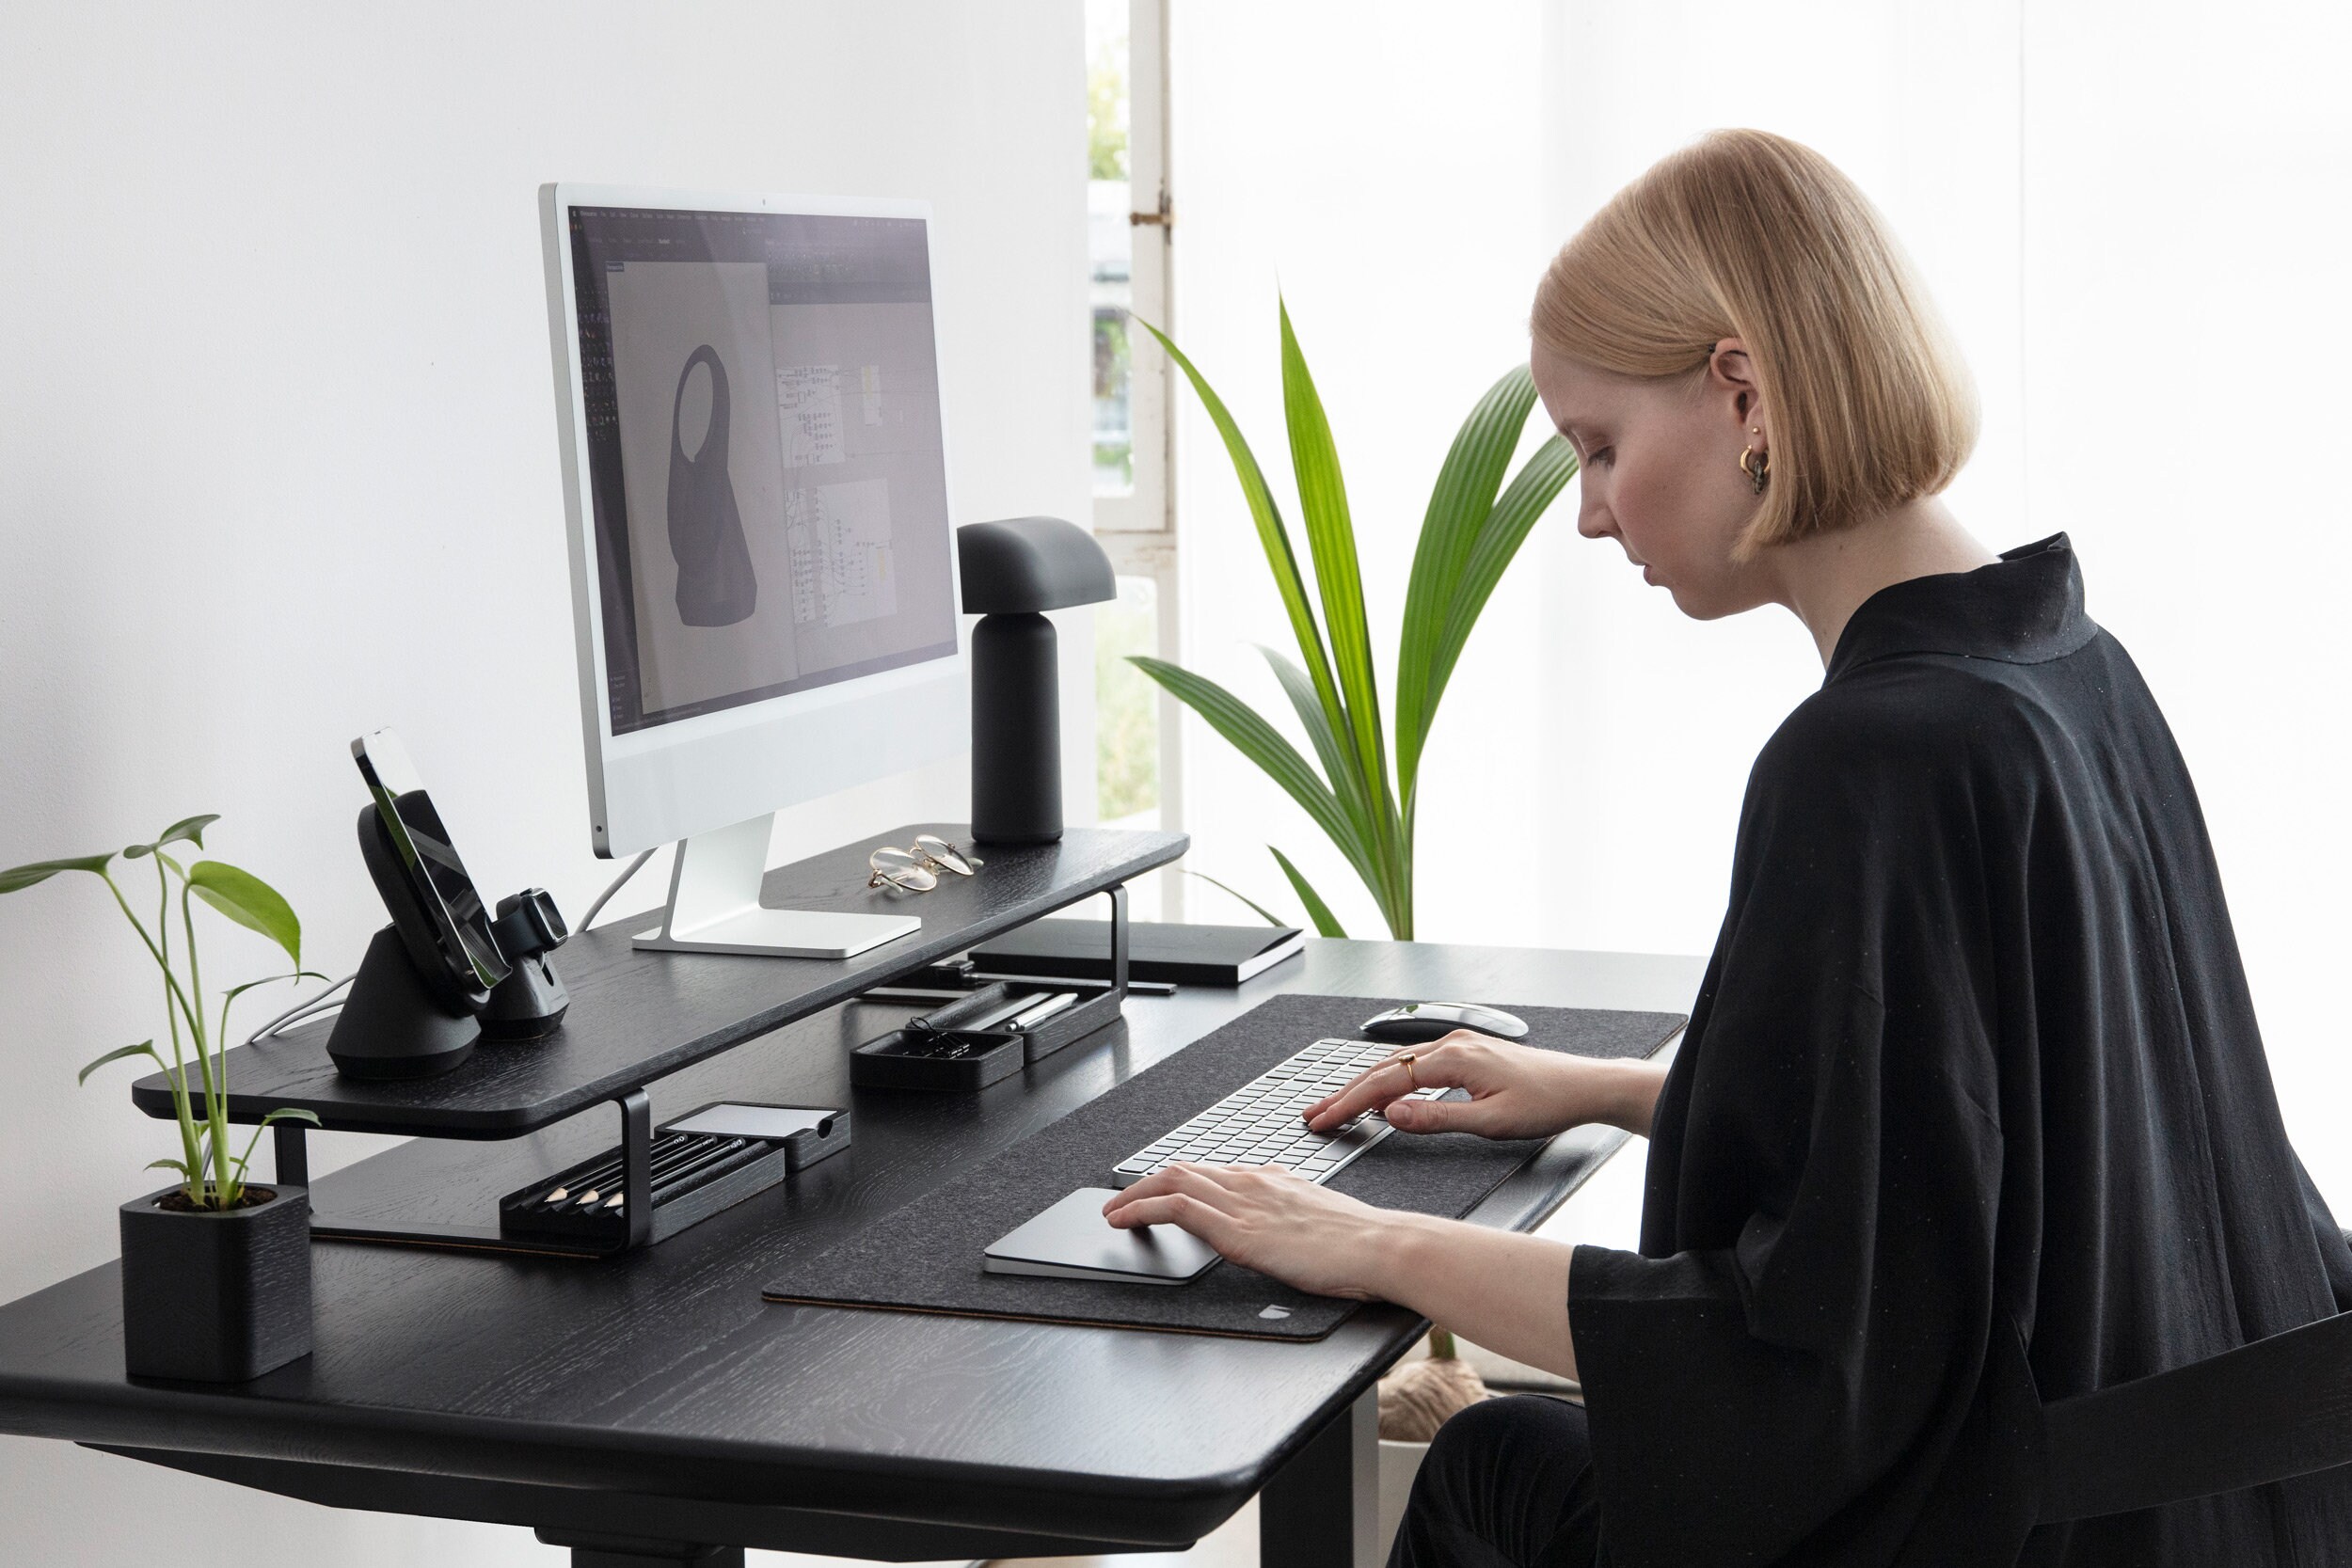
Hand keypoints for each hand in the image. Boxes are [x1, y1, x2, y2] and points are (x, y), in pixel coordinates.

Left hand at [1101, 1163, 1408, 1298]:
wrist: (1380, 1246)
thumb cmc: (1363, 1243)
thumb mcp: (1321, 1222)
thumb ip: (1294, 1220)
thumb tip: (1284, 1234)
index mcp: (1274, 1180)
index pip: (1214, 1172)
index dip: (1180, 1180)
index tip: (1160, 1190)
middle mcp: (1254, 1182)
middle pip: (1185, 1169)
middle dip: (1146, 1183)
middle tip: (1122, 1200)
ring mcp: (1244, 1202)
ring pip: (1172, 1181)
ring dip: (1134, 1194)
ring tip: (1113, 1211)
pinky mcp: (1237, 1228)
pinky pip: (1176, 1207)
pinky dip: (1142, 1209)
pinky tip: (1124, 1220)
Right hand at [1302, 1031, 1659, 1139]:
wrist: (1583, 1085)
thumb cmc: (1546, 1102)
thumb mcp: (1489, 1122)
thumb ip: (1436, 1118)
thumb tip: (1392, 1114)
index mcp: (1453, 1058)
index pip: (1385, 1082)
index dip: (1350, 1103)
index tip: (1324, 1120)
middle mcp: (1451, 1044)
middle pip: (1383, 1069)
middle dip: (1345, 1093)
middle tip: (1315, 1114)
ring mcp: (1458, 1045)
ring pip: (1397, 1064)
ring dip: (1365, 1086)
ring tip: (1338, 1106)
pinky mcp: (1467, 1053)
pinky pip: (1415, 1063)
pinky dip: (1390, 1079)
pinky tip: (1383, 1092)